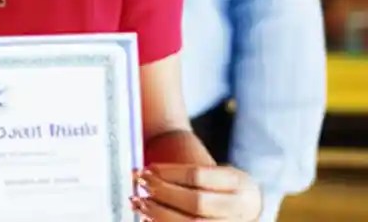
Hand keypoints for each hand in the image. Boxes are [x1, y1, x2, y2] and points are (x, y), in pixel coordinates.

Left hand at [135, 164, 261, 220]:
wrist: (247, 208)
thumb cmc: (222, 187)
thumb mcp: (215, 172)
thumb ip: (185, 173)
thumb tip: (144, 171)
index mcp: (237, 182)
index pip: (197, 175)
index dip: (168, 172)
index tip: (147, 169)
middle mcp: (238, 207)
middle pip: (196, 202)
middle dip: (164, 193)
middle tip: (142, 184)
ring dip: (158, 213)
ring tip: (138, 202)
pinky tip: (147, 218)